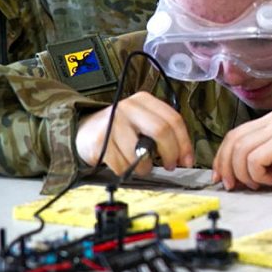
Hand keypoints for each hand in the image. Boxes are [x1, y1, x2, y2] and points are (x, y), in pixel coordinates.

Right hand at [75, 91, 192, 176]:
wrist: (84, 130)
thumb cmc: (119, 129)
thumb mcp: (142, 120)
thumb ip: (162, 130)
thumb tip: (183, 154)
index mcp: (144, 101)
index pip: (173, 119)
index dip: (184, 143)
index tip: (187, 159)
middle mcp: (129, 107)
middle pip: (161, 131)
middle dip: (170, 153)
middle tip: (171, 166)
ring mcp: (112, 123)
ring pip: (141, 153)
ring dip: (145, 167)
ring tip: (141, 166)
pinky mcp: (99, 140)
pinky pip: (122, 164)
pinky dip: (127, 171)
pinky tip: (124, 165)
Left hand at [211, 111, 271, 190]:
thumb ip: (254, 159)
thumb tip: (226, 173)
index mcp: (270, 121)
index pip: (234, 135)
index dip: (221, 157)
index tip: (220, 177)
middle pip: (233, 141)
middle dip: (227, 167)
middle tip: (233, 185)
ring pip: (241, 151)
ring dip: (244, 174)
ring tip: (260, 183)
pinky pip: (254, 159)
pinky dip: (257, 174)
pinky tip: (271, 180)